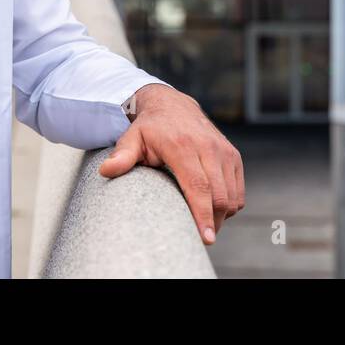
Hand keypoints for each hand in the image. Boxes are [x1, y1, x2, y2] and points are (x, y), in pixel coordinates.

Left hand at [99, 84, 244, 244]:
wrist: (172, 105)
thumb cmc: (149, 128)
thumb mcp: (131, 139)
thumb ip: (121, 157)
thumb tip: (106, 171)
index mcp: (182, 146)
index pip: (199, 186)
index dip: (203, 214)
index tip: (205, 239)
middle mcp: (207, 147)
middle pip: (219, 196)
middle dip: (212, 223)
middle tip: (198, 239)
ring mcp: (223, 150)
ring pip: (232, 196)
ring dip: (221, 217)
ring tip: (203, 225)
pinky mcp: (232, 155)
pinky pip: (238, 191)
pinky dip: (230, 205)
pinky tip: (212, 209)